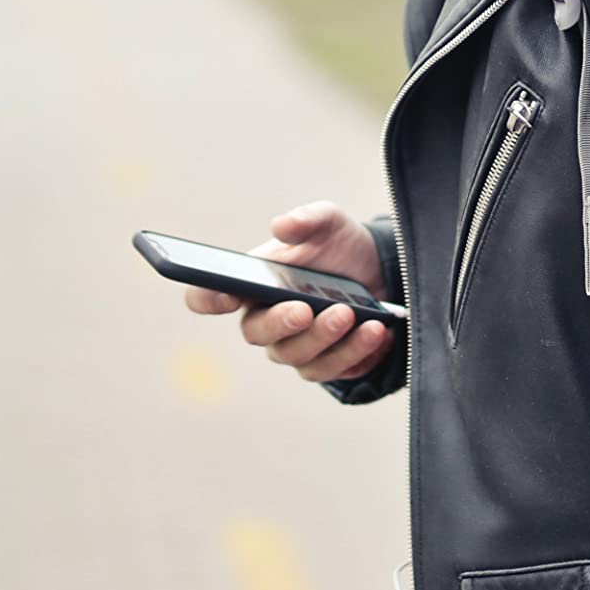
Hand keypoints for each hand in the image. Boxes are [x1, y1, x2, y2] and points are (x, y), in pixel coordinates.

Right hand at [179, 199, 394, 383]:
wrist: (382, 271)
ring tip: (351, 314)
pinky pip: (332, 370)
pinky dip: (355, 351)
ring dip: (325, 338)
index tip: (225, 294)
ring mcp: (295, 347)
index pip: (210, 297)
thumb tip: (281, 226)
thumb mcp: (329, 223)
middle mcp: (266, 320)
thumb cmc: (339, 246)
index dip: (207, 298)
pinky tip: (375, 331)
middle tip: (306, 308)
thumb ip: (306, 219)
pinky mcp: (326, 365)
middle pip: (256, 333)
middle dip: (281, 323)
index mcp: (252, 284)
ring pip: (297, 357)